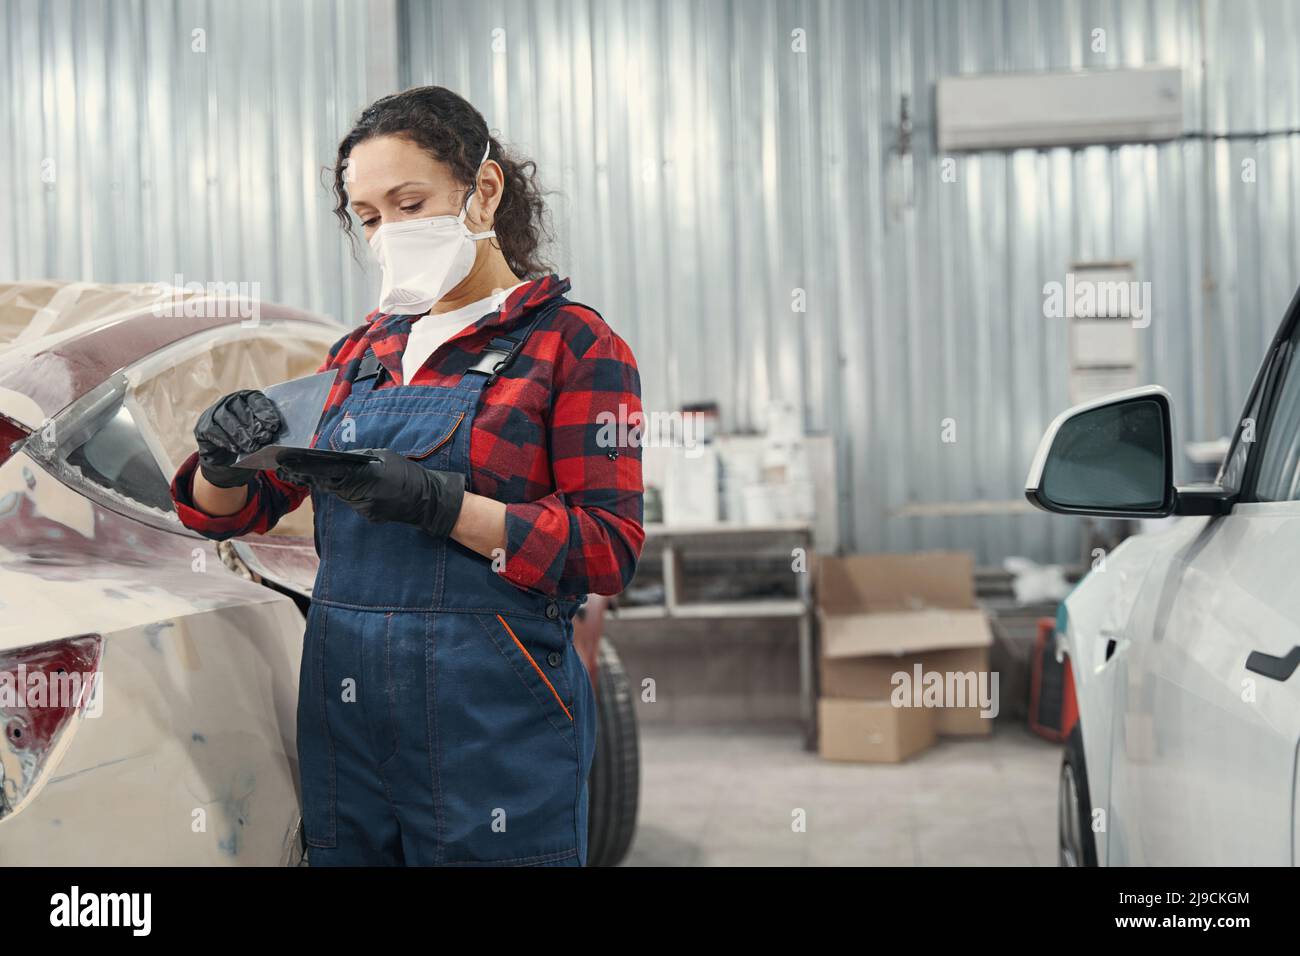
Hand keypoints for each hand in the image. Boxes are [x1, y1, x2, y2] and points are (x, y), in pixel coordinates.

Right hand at [194, 389, 281, 487]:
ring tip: (252, 447)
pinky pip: (215, 431)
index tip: (274, 425)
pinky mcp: (204, 426)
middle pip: (243, 410)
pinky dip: (227, 441)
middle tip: (264, 438)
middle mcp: (229, 401)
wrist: (224, 454)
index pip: (256, 400)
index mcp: (246, 398)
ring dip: (242, 435)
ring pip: (228, 420)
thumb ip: (265, 428)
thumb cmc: (246, 438)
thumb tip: (274, 434)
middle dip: (255, 426)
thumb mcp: (257, 432)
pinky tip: (236, 448)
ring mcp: (215, 412)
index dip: (265, 412)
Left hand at [278, 448, 465, 538]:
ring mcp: (365, 508)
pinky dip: (348, 493)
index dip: (309, 469)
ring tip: (314, 474)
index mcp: (366, 477)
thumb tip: (339, 459)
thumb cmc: (409, 475)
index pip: (330, 473)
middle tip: (291, 468)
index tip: (290, 465)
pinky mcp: (368, 516)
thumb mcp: (384, 457)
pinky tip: (348, 487)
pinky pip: (352, 502)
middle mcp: (362, 495)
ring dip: (331, 485)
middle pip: (331, 485)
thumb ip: (360, 458)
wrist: (428, 501)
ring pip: (340, 494)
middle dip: (314, 476)